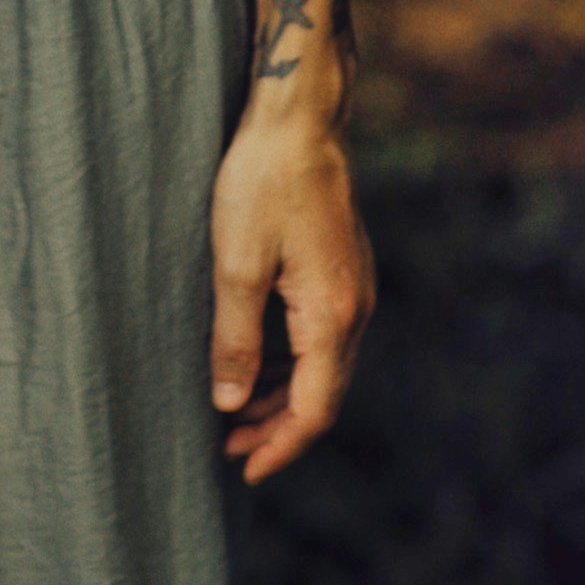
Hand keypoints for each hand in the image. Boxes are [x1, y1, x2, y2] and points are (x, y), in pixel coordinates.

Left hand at [207, 93, 373, 483]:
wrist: (299, 115)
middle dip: (277, 427)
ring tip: (236, 409)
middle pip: (324, 393)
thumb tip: (231, 404)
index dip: (280, 447)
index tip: (244, 469)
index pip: (314, 409)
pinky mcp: (345, 267)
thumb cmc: (263, 181)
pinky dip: (293, 360)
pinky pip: (324, 335)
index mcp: (332, 315)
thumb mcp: (236, 264)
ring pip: (325, 365)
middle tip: (228, 445)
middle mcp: (356, 307)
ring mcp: (355, 286)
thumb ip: (236, 340)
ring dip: (283, 394)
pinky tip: (259, 359)